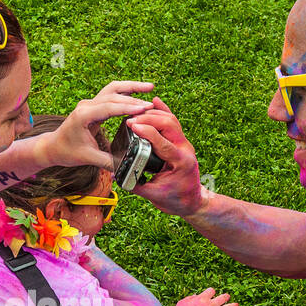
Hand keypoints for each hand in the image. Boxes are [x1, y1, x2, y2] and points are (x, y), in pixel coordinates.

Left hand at [42, 81, 154, 170]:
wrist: (54, 147)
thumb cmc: (67, 152)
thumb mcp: (87, 158)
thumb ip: (106, 162)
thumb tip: (125, 169)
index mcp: (83, 115)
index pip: (109, 107)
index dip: (128, 107)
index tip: (145, 109)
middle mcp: (86, 105)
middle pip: (113, 94)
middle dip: (134, 98)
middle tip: (152, 104)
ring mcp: (90, 103)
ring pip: (113, 89)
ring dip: (132, 87)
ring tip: (150, 87)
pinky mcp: (94, 105)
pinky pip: (112, 94)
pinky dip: (126, 92)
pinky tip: (139, 92)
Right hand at [126, 98, 204, 215]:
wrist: (192, 202)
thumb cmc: (175, 201)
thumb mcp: (153, 195)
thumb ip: (134, 184)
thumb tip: (114, 174)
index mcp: (180, 161)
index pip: (162, 142)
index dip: (146, 131)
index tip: (131, 125)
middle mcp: (184, 148)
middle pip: (168, 124)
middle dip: (148, 118)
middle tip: (130, 119)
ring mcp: (184, 143)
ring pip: (171, 120)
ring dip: (153, 113)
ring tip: (135, 112)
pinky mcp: (180, 142)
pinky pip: (173, 122)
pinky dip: (163, 111)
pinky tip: (154, 102)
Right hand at [171, 287, 240, 305]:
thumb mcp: (183, 302)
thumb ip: (191, 298)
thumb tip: (196, 296)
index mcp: (203, 297)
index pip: (211, 291)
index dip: (211, 292)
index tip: (210, 294)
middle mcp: (212, 304)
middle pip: (222, 297)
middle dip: (225, 296)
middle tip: (227, 297)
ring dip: (233, 305)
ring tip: (236, 304)